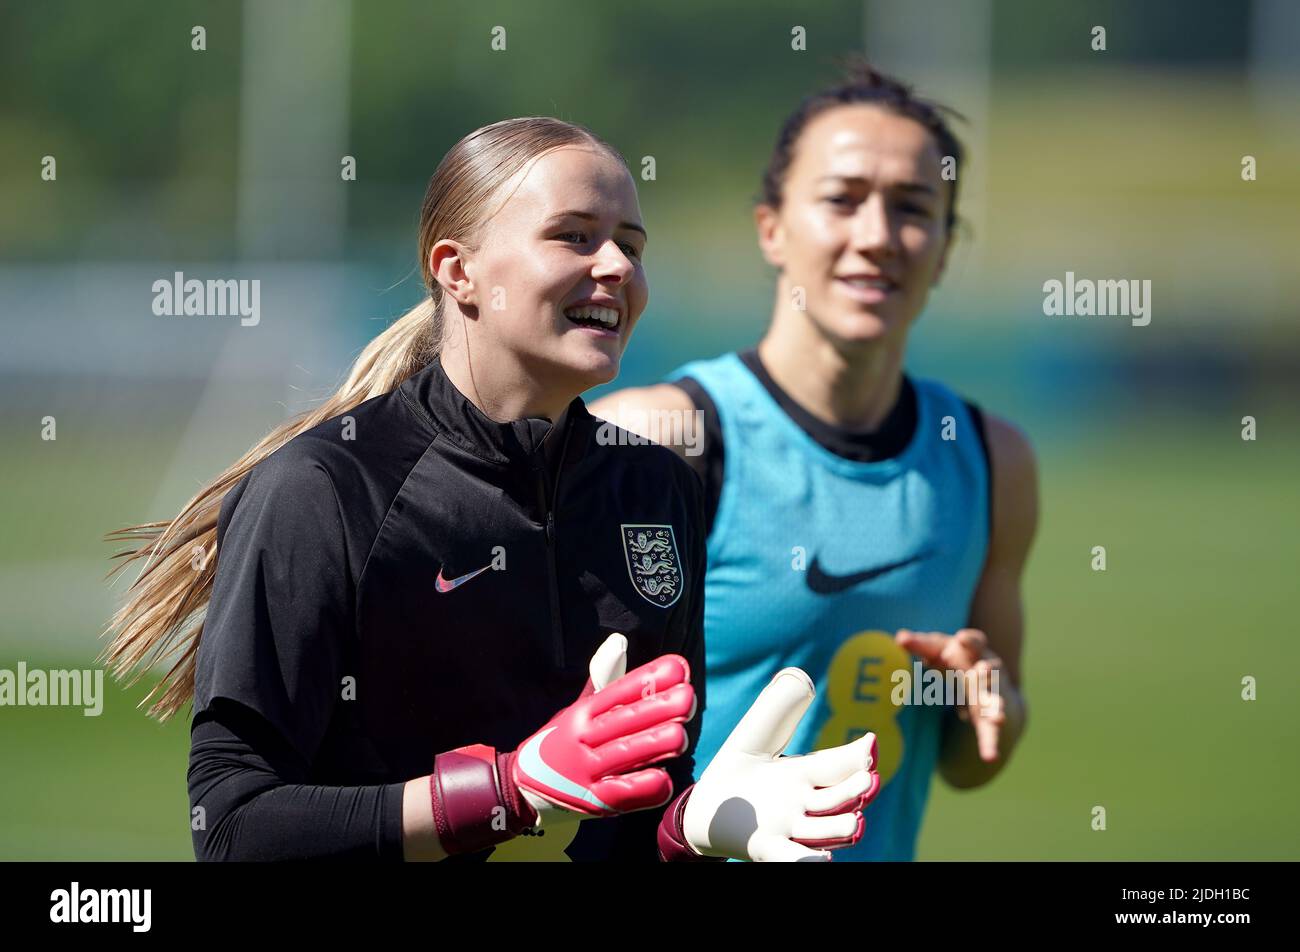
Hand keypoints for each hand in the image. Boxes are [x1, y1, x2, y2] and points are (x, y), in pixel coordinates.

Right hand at [432, 633, 695, 855]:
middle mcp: (583, 739)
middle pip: (623, 720)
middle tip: (688, 698)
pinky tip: (664, 778)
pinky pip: (622, 794)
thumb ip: (605, 679)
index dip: (648, 679)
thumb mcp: (579, 709)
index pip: (619, 691)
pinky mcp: (594, 802)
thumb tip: (620, 640)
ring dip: (653, 745)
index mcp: (583, 712)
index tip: (678, 667)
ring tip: (681, 735)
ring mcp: (588, 771)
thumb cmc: (564, 743)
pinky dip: (643, 787)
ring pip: (625, 754)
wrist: (523, 788)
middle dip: (657, 708)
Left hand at [679, 668, 878, 861]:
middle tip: (868, 779)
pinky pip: (792, 858)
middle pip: (841, 797)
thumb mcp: (755, 736)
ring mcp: (788, 827)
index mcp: (804, 774)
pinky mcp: (764, 848)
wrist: (702, 808)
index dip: (857, 756)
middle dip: (857, 790)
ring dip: (842, 828)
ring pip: (827, 830)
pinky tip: (822, 858)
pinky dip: (808, 861)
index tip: (869, 742)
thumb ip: (778, 709)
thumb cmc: (735, 770)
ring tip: (855, 822)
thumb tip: (806, 682)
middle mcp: (803, 803)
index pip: (839, 764)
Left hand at [895, 627, 1005, 761]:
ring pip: (995, 701)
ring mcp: (991, 695)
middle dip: (986, 671)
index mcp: (974, 652)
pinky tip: (991, 757)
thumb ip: (920, 644)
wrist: (986, 681)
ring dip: (996, 708)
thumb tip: (899, 638)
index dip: (969, 640)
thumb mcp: (937, 649)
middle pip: (989, 671)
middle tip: (984, 670)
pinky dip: (990, 744)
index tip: (962, 639)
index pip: (974, 642)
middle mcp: (987, 672)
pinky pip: (990, 732)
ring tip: (998, 718)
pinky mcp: (989, 718)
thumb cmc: (953, 659)